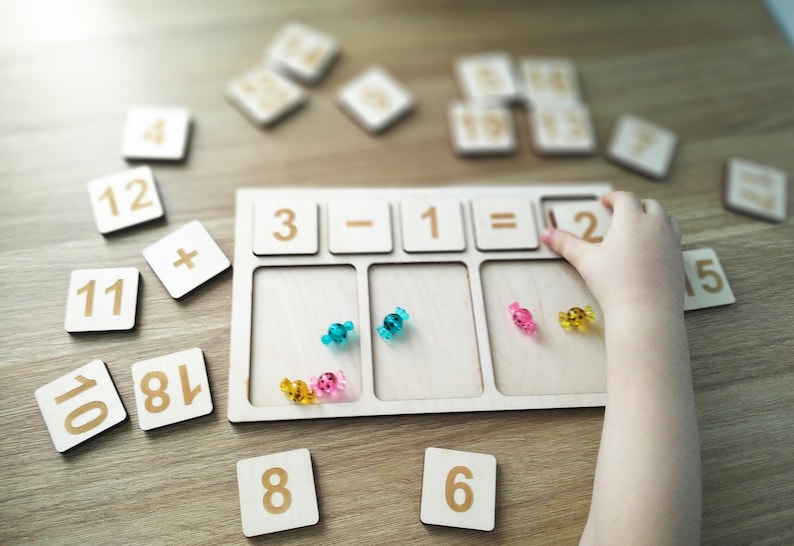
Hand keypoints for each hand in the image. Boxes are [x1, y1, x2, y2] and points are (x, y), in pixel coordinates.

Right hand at [542, 191, 684, 316]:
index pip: (625, 198)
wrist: (646, 311)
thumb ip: (566, 244)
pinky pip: (674, 239)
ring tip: (641, 227)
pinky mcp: (680, 259)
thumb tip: (545, 233)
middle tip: (622, 214)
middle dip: (635, 206)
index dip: (614, 197)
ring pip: (667, 219)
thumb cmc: (613, 283)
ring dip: (654, 218)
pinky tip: (652, 251)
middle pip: (649, 205)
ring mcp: (672, 241)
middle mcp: (655, 225)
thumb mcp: (585, 261)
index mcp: (631, 219)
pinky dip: (663, 237)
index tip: (605, 202)